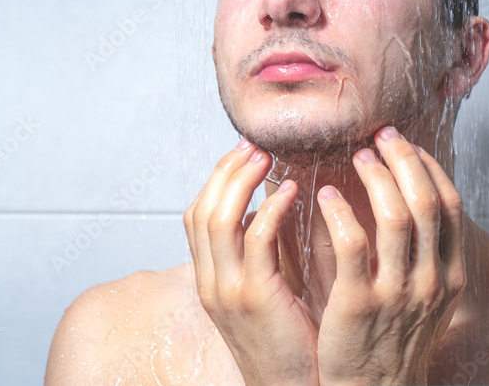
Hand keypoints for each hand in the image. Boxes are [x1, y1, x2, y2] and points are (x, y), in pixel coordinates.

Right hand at [184, 138, 318, 385]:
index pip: (196, 217)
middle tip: (255, 146)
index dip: (217, 180)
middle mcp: (210, 283)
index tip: (244, 154)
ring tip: (267, 158)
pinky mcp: (255, 298)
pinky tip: (291, 192)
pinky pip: (256, 240)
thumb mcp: (266, 292)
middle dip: (226, 171)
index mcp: (210, 280)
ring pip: (219, 219)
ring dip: (242, 181)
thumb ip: (263, 253)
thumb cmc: (291, 342)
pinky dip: (270, 209)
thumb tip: (272, 208)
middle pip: (201, 211)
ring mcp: (228, 291)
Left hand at [314, 126, 466, 385]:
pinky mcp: (359, 304)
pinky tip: (324, 196)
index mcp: (448, 275)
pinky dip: (340, 213)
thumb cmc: (390, 341)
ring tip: (356, 157)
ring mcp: (397, 294)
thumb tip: (400, 195)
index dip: (429, 168)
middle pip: (426, 202)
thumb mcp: (421, 297)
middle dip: (404, 160)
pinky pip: (354, 245)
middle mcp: (430, 281)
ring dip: (376, 177)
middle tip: (381, 137)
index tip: (407, 146)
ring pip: (397, 216)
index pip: (449, 205)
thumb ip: (417, 252)